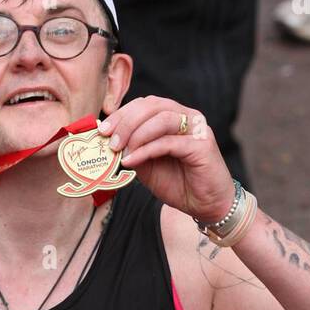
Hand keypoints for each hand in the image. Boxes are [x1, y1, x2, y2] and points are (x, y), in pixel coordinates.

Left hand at [97, 97, 235, 224]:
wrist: (206, 205)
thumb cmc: (179, 184)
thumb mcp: (148, 166)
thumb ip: (133, 150)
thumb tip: (109, 141)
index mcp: (175, 117)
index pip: (145, 104)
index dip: (122, 113)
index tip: (102, 130)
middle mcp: (187, 117)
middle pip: (152, 105)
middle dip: (126, 121)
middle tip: (109, 141)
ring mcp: (196, 129)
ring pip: (161, 118)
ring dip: (136, 134)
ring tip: (120, 152)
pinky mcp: (201, 145)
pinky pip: (168, 142)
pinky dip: (146, 150)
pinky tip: (131, 161)